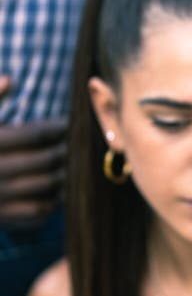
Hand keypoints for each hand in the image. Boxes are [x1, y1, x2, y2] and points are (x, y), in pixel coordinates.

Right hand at [0, 76, 66, 225]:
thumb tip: (10, 79)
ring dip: (66, 175)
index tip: (71, 125)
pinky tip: (59, 189)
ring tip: (75, 166)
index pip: (37, 133)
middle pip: (47, 159)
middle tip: (81, 146)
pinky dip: (54, 199)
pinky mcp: (2, 216)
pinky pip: (39, 209)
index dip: (59, 128)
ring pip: (48, 184)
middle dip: (67, 151)